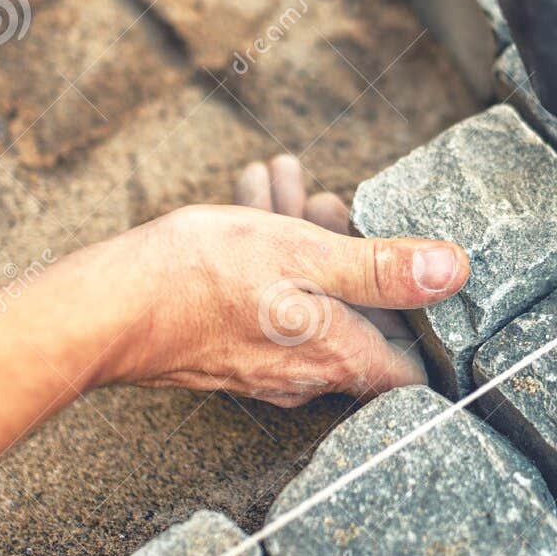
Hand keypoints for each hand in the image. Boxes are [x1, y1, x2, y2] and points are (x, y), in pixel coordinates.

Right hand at [68, 202, 467, 406]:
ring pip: (304, 295)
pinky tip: (251, 195)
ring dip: (300, 235)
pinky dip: (266, 251)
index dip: (426, 317)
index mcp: (338, 358)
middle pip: (354, 314)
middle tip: (328, 199)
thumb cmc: (200, 280)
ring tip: (280, 181)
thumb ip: (382, 268)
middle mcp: (306, 374)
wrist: (103, 308)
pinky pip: (266, 301)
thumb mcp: (306, 254)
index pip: (413, 366)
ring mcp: (265, 365)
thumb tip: (453, 272)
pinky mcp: (231, 349)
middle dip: (350, 248)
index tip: (415, 268)